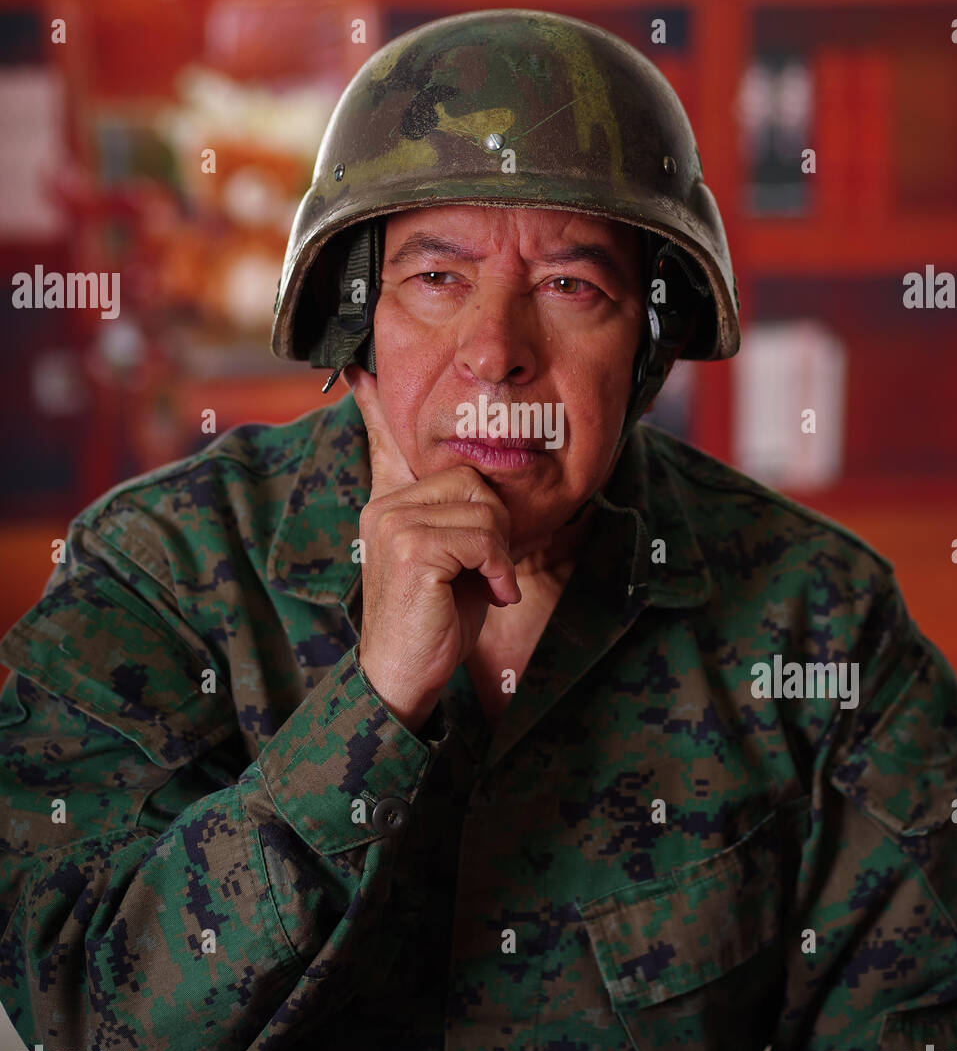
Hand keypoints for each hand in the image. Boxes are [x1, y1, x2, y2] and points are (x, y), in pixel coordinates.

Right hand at [346, 366, 549, 731]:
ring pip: (484, 508)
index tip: (362, 372)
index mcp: (389, 502)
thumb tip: (477, 485)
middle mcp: (385, 504)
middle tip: (488, 569)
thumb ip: (456, 517)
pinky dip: (497, 567)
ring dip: (501, 553)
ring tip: (487, 585)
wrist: (406, 678)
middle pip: (474, 478)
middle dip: (498, 525)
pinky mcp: (411, 548)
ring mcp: (394, 524)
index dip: (377, 406)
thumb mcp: (451, 559)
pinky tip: (489, 594)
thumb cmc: (437, 619)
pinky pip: (482, 535)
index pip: (391, 442)